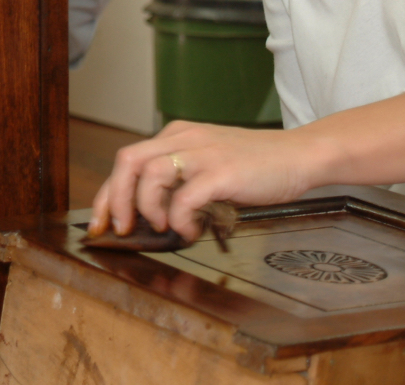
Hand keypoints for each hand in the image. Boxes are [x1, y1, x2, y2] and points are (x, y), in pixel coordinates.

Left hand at [87, 93, 404, 242]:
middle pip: (128, 162)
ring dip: (148, 208)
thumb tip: (149, 213)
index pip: (127, 159)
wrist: (301, 156)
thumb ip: (181, 179)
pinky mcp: (223, 172)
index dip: (107, 193)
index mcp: (178, 135)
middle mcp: (185, 138)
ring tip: (164, 227)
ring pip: (150, 176)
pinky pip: (186, 198)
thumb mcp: (210, 163)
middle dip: (115, 200)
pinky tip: (191, 230)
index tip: (103, 222)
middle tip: (122, 229)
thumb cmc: (258, 166)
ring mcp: (204, 153)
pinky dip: (180, 219)